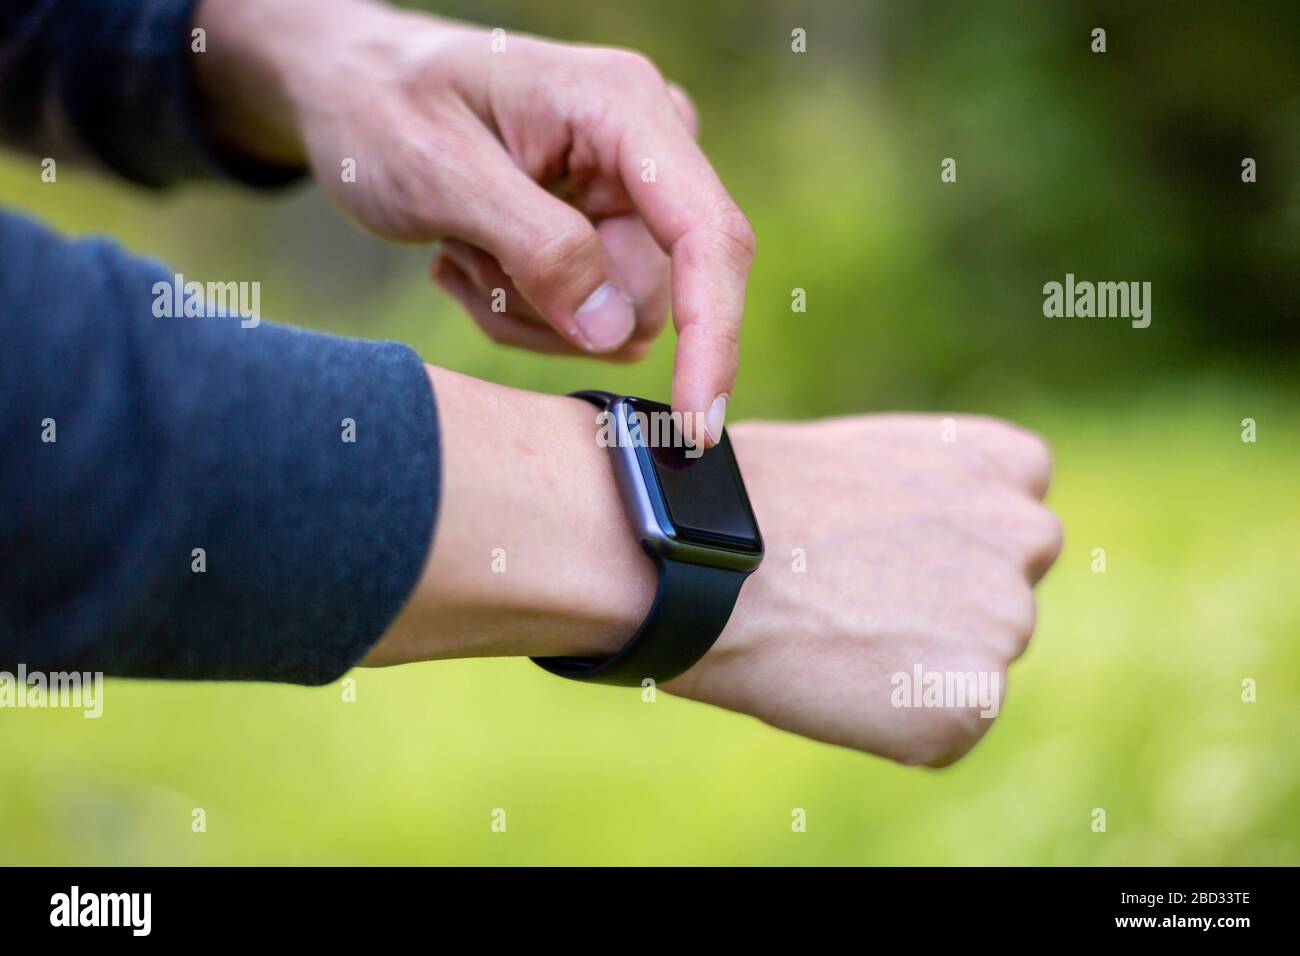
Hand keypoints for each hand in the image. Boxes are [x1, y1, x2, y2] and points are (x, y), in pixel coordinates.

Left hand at [195, 0, 751, 443]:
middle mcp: (651, 151)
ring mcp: (635, 197)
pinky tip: (474, 253)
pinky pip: (591, 323)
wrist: (356, 92)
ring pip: (615, 323)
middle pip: (651, 298)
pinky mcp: (614, 234)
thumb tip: (613, 331)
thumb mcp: (437, 170)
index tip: (696, 423)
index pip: (708, 236)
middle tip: (463, 254)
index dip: (713, 335)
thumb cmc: (384, 107)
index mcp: (625, 109)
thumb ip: (534, 247)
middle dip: (550, 308)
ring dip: (525, 310)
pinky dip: (522, 311)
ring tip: (461, 245)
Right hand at [374, 371, 1060, 765]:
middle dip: (940, 608)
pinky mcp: (971, 703)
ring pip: (972, 665)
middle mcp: (1027, 535)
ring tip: (829, 634)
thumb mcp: (865, 464)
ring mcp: (1007, 623)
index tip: (879, 550)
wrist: (696, 552)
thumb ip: (929, 504)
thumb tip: (933, 568)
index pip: (1010, 522)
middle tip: (848, 602)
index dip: (940, 545)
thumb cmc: (751, 499)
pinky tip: (833, 679)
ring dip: (916, 665)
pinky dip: (894, 724)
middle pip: (999, 598)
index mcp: (1008, 463)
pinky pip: (944, 729)